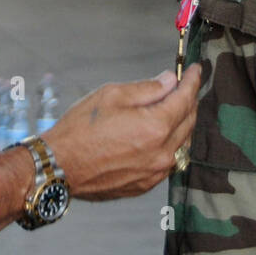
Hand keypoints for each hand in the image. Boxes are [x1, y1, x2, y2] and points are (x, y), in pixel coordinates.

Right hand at [43, 66, 199, 200]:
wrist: (59, 167)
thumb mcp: (111, 95)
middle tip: (185, 86)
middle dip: (189, 100)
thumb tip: (170, 81)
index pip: (185, 99)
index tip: (196, 70)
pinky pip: (170, 160)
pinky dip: (172, 144)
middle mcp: (162, 152)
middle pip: (188, 121)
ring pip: (182, 143)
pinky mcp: (146, 184)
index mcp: (155, 127)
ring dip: (182, 123)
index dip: (192, 81)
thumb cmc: (80, 129)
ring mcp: (156, 172)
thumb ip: (146, 88)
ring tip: (175, 108)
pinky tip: (162, 134)